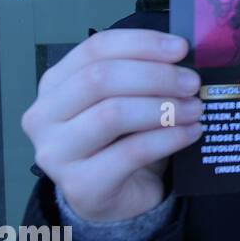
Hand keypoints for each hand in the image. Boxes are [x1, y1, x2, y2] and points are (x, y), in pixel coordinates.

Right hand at [21, 29, 203, 221]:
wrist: (115, 197)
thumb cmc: (121, 140)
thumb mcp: (127, 101)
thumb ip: (143, 75)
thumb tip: (184, 55)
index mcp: (55, 83)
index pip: (94, 49)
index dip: (141, 43)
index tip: (180, 48)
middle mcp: (44, 115)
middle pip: (100, 78)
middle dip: (156, 76)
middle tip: (192, 83)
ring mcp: (57, 152)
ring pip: (113, 114)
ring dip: (164, 108)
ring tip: (195, 110)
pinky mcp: (80, 184)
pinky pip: (132, 152)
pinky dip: (169, 138)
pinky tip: (191, 133)